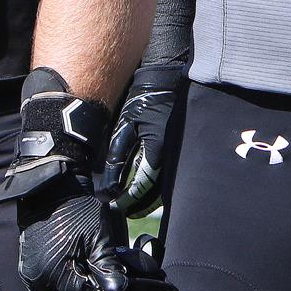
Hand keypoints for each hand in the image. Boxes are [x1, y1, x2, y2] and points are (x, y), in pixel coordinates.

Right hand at [0, 68, 123, 290]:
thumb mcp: (100, 236)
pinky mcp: (28, 267)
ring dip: (77, 289)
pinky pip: (48, 287)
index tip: (114, 282)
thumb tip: (118, 290)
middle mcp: (37, 280)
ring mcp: (30, 275)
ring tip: (90, 269)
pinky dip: (64, 282)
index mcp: (55, 274)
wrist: (51, 188)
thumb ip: (108, 266)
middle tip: (103, 274)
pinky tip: (76, 267)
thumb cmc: (78, 209)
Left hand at [100, 61, 183, 216]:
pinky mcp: (181, 150)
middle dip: (139, 205)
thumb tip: (108, 186)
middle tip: (123, 212)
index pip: (141, 187)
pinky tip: (147, 189)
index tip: (113, 207)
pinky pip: (171, 176)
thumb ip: (117, 157)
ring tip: (132, 205)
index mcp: (157, 151)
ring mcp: (180, 154)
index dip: (127, 201)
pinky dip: (158, 186)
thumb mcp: (126, 126)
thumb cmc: (144, 100)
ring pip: (166, 188)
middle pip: (156, 194)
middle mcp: (172, 157)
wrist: (169, 78)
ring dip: (149, 199)